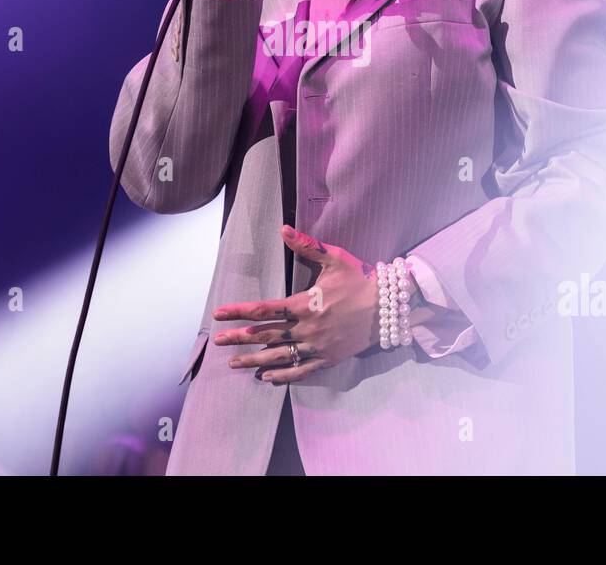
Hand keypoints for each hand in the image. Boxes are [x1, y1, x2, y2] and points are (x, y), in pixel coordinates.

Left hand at [211, 224, 417, 383]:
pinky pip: (300, 370)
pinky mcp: (327, 358)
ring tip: (234, 363)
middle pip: (265, 335)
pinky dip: (282, 375)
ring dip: (254, 360)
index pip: (263, 309)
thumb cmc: (359, 280)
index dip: (239, 311)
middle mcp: (306, 328)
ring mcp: (316, 346)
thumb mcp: (334, 258)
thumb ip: (306, 245)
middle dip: (239, 338)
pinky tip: (267, 377)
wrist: (387, 307)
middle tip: (218, 341)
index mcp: (303, 304)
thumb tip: (283, 228)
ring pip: (279, 356)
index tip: (219, 313)